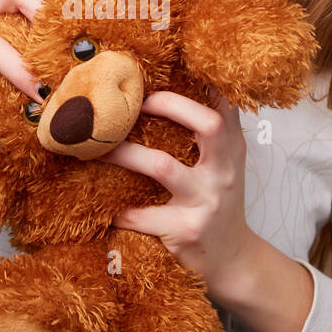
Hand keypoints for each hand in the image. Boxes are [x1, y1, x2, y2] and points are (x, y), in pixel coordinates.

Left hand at [97, 86, 257, 293]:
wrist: (233, 260)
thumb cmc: (218, 204)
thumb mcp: (225, 166)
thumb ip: (209, 134)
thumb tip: (168, 91)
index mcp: (233, 150)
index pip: (226, 106)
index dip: (203, 82)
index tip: (170, 71)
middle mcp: (224, 171)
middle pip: (208, 125)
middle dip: (168, 105)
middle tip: (132, 104)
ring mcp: (207, 201)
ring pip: (163, 166)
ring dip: (124, 154)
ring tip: (98, 149)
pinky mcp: (186, 230)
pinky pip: (140, 214)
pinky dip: (118, 210)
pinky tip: (104, 207)